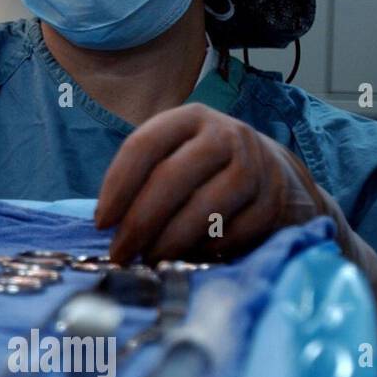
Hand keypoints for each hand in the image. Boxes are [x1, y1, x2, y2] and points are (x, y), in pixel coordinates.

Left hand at [94, 103, 323, 263]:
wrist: (273, 170)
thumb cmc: (203, 167)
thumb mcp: (173, 153)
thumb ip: (141, 177)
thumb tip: (107, 222)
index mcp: (189, 118)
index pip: (144, 146)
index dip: (117, 186)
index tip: (102, 222)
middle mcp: (225, 134)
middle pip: (172, 177)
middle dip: (139, 222)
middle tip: (120, 252)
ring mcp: (256, 165)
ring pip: (205, 206)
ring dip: (171, 240)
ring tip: (150, 259)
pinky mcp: (274, 200)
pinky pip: (235, 231)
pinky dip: (207, 248)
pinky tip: (189, 256)